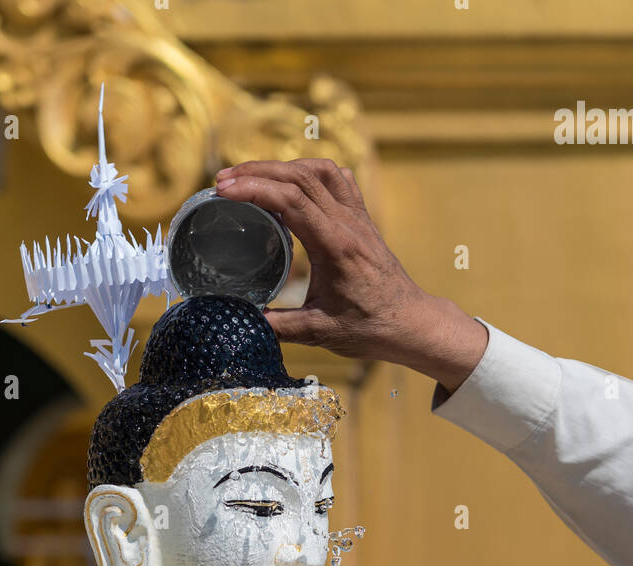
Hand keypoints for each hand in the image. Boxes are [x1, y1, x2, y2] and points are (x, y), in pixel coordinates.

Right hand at [214, 158, 488, 393]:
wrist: (409, 322)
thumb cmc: (368, 328)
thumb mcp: (319, 333)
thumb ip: (278, 326)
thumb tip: (240, 319)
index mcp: (336, 247)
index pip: (291, 200)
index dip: (254, 188)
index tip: (223, 190)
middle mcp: (348, 223)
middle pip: (299, 175)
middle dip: (257, 171)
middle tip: (223, 180)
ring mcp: (358, 216)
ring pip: (319, 169)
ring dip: (281, 166)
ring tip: (250, 177)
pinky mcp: (362, 217)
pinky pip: (337, 178)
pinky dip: (309, 171)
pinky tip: (291, 181)